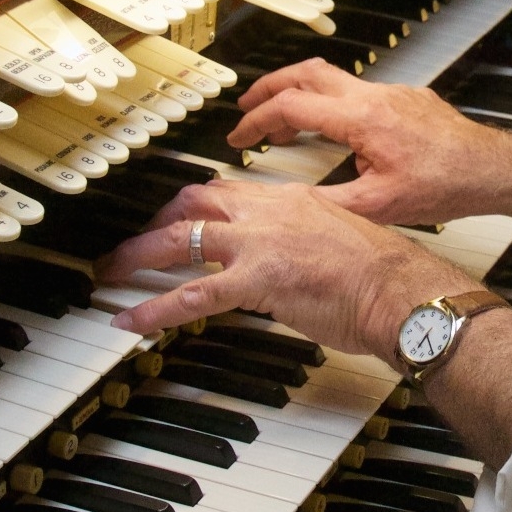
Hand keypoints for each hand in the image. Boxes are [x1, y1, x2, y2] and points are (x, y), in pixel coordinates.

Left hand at [97, 179, 476, 359]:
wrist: (399, 288)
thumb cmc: (382, 274)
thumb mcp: (336, 239)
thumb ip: (301, 242)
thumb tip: (284, 262)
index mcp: (289, 198)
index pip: (227, 191)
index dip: (192, 204)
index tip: (175, 217)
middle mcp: (267, 212)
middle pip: (194, 204)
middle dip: (156, 221)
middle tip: (133, 241)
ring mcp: (258, 244)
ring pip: (180, 240)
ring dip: (139, 256)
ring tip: (112, 272)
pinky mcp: (256, 281)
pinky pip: (191, 294)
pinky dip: (154, 308)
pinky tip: (132, 320)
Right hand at [227, 58, 511, 225]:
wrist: (490, 169)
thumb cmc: (446, 184)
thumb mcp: (378, 206)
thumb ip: (329, 203)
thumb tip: (290, 206)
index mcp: (361, 119)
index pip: (293, 106)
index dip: (257, 120)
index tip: (239, 135)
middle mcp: (375, 96)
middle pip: (306, 72)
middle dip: (269, 87)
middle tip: (248, 107)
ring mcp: (393, 92)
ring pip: (334, 78)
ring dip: (302, 94)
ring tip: (285, 122)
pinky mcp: (408, 98)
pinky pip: (359, 90)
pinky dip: (333, 103)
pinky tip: (335, 130)